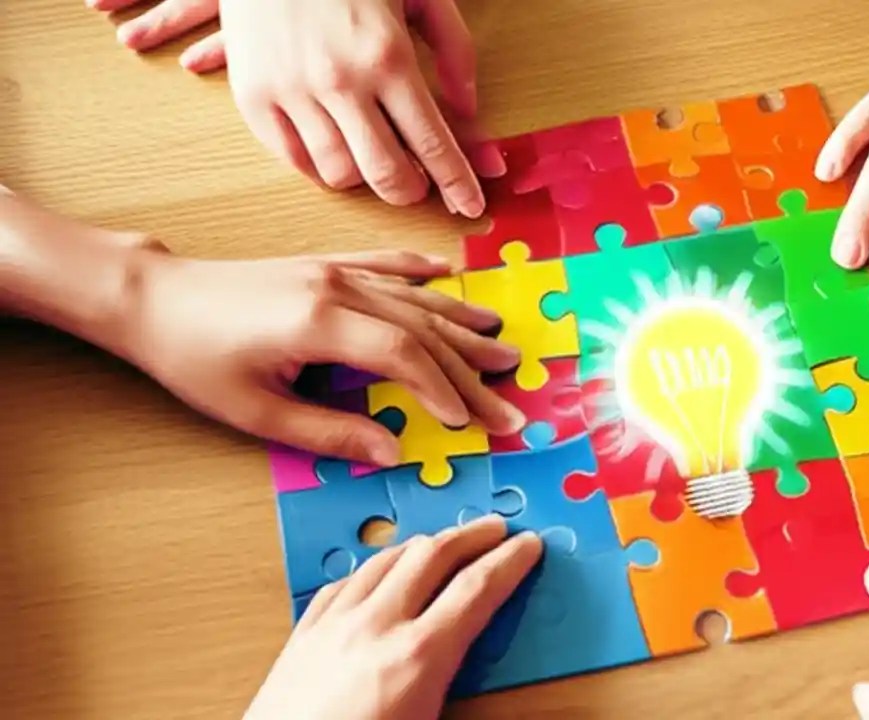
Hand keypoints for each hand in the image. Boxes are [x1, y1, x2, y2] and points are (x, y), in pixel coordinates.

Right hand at [94, 0, 493, 211]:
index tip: (471, 206)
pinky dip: (319, 166)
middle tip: (418, 184)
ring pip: (339, 174)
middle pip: (386, 174)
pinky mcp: (253, 96)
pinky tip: (335, 148)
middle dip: (411, 191)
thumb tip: (468, 112)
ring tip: (372, 155)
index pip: (433, 144)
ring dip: (364, 178)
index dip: (457, 184)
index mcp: (388, 57)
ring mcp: (292, 91)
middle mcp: (340, 81)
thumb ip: (455, 51)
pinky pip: (293, 160)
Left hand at [123, 244, 524, 464]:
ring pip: (414, 296)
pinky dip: (420, 271)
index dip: (443, 390)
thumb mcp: (255, 411)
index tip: (468, 422)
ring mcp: (332, 270)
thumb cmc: (195, 357)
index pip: (404, 355)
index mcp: (320, 323)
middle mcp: (336, 288)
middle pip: (422, 328)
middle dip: (470, 366)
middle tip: (512, 395)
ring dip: (461, 320)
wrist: (152, 299)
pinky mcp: (322, 263)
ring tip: (502, 339)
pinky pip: (384, 264)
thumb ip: (328, 433)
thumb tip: (389, 451)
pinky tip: (449, 275)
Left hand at [246, 516, 542, 719]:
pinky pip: (345, 581)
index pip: (477, 589)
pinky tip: (380, 570)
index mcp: (419, 657)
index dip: (509, 562)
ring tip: (444, 542)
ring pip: (387, 558)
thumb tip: (504, 699)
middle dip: (471, 536)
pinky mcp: (304, 634)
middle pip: (434, 556)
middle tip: (495, 529)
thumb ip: (465, 692)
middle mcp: (377, 627)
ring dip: (424, 543)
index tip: (528, 545)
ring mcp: (335, 625)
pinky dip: (374, 566)